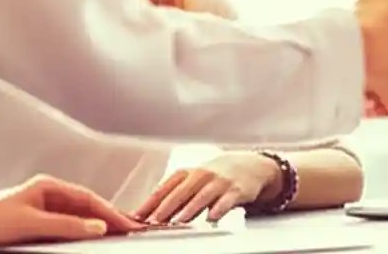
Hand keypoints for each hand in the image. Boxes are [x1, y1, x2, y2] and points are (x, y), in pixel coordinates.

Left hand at [0, 175, 143, 249]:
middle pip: (86, 205)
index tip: (129, 224)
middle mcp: (45, 194)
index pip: (89, 198)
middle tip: (130, 228)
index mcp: (48, 187)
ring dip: (95, 224)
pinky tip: (87, 237)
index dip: (111, 211)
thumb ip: (66, 224)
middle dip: (108, 216)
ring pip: (76, 215)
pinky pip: (64, 225)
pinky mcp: (32, 223)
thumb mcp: (31, 223)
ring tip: (115, 233)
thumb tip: (98, 226)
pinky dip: (80, 230)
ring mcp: (39, 208)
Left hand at [132, 152, 279, 224]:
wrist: (249, 166)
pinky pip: (226, 201)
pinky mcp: (236, 191)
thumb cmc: (215, 176)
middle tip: (155, 220)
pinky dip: (218, 210)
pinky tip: (211, 218)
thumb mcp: (194, 180)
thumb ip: (176, 195)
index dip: (151, 202)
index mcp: (188, 173)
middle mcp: (202, 175)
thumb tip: (151, 213)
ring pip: (202, 196)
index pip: (165, 187)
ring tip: (178, 221)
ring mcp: (220, 182)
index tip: (138, 215)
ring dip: (190, 209)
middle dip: (167, 207)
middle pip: (182, 191)